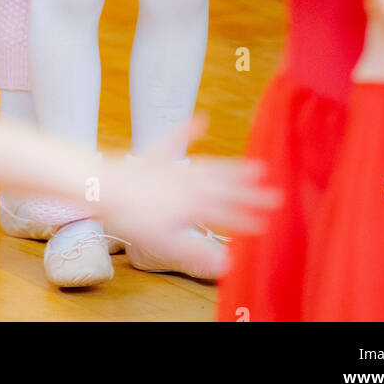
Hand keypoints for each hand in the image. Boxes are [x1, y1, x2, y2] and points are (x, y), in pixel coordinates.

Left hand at [96, 114, 280, 261]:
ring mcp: (176, 166)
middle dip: (253, 193)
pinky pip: (178, 136)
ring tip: (256, 166)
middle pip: (227, 188)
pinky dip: (190, 129)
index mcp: (193, 204)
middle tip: (277, 195)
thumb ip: (197, 252)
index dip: (247, 219)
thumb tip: (228, 264)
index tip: (268, 222)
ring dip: (234, 167)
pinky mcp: (158, 153)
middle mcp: (190, 182)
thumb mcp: (165, 242)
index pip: (227, 214)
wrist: (106, 189)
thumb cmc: (133, 218)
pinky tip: (202, 120)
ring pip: (213, 166)